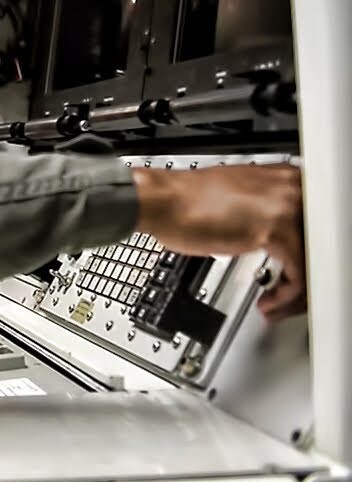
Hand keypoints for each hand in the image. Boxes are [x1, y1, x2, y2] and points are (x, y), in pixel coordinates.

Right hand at [132, 163, 304, 321]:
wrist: (160, 201)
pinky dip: (286, 296)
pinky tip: (271, 302)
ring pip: (314, 260)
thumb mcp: (237, 202)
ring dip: (297, 293)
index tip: (292, 275)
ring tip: (278, 304)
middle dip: (305, 277)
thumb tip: (277, 239)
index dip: (307, 256)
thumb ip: (265, 213)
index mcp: (285, 177)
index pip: (316, 224)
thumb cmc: (185, 203)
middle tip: (288, 295)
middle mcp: (292, 186)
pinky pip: (298, 273)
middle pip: (321, 242)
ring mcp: (286, 205)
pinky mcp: (275, 228)